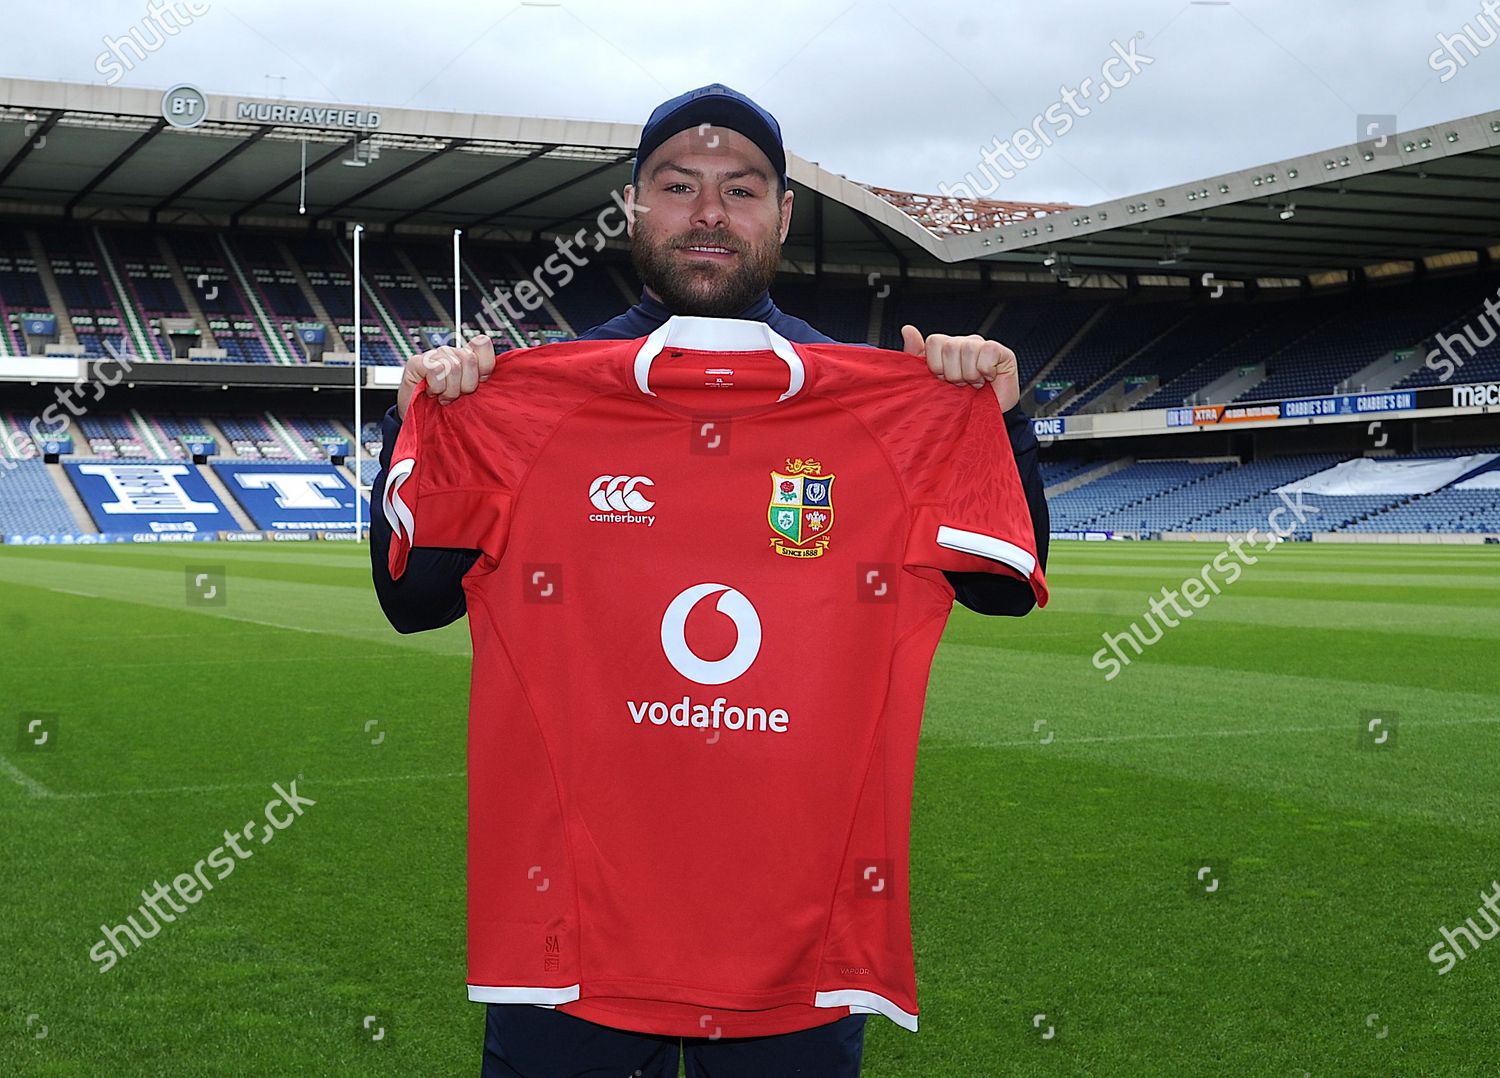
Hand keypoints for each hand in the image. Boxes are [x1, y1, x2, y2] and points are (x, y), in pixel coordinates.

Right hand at [396, 335, 496, 419]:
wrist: (421, 421)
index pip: (482, 343)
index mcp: (466, 358)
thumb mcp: (472, 399)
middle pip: (469, 358)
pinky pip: (437, 370)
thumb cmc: (447, 411)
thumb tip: (499, 375)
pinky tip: (432, 392)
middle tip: (456, 395)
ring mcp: (433, 355)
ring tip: (443, 396)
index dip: (484, 365)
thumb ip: (484, 383)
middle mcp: (451, 353)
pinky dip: (437, 387)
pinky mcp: (417, 362)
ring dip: (450, 389)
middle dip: (466, 385)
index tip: (479, 383)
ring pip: (453, 366)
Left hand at [900, 324, 1019, 411]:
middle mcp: (963, 343)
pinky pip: (987, 352)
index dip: (937, 365)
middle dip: (953, 374)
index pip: (934, 341)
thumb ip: (916, 356)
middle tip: (961, 384)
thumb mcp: (930, 382)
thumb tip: (907, 329)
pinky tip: (988, 378)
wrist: (985, 418)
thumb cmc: (959, 401)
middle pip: (949, 346)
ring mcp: (982, 345)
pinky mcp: (1001, 351)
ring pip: (967, 349)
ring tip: (974, 384)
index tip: (944, 380)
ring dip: (970, 374)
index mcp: (946, 348)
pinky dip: (986, 370)